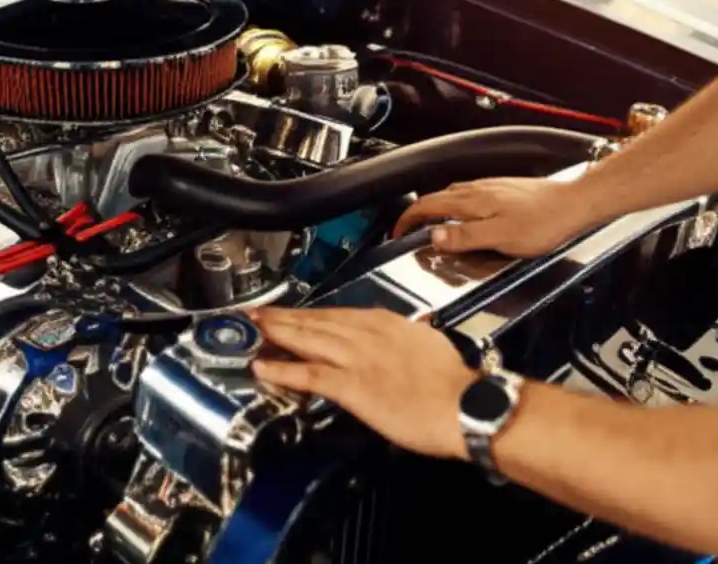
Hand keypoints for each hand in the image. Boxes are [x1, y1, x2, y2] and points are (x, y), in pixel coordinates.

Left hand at [249, 307, 474, 459]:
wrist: (466, 404)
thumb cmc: (455, 383)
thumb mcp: (431, 345)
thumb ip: (411, 337)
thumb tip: (411, 333)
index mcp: (386, 322)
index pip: (338, 314)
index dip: (310, 314)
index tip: (292, 313)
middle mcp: (366, 333)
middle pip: (315, 321)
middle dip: (282, 316)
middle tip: (256, 313)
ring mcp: (356, 357)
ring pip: (306, 339)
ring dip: (275, 333)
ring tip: (251, 330)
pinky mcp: (351, 385)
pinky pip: (308, 374)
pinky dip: (282, 369)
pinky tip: (261, 366)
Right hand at [392, 178, 600, 257]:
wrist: (575, 204)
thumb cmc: (543, 222)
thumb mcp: (500, 237)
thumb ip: (465, 237)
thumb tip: (434, 237)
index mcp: (472, 201)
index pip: (427, 205)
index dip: (408, 219)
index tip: (398, 232)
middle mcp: (478, 189)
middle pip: (437, 197)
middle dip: (419, 213)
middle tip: (411, 230)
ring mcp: (492, 186)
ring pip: (454, 194)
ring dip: (438, 208)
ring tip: (435, 225)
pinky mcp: (505, 188)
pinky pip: (471, 195)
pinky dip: (458, 206)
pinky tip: (470, 216)